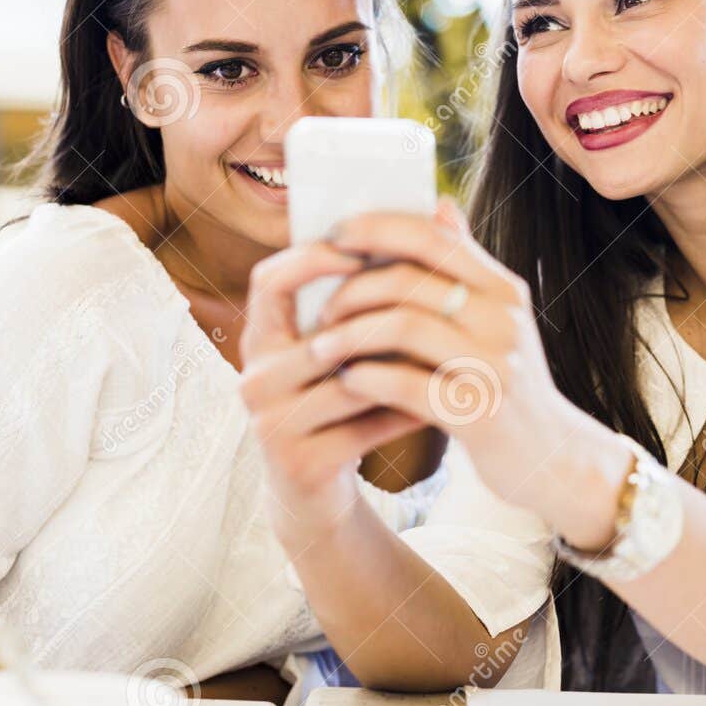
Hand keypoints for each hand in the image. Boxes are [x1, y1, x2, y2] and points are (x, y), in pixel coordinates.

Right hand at [238, 239, 425, 544]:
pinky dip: (406, 412)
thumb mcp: (341, 349)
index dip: (313, 259)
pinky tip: (443, 401)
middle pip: (321, 337)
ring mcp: (271, 424)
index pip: (269, 281)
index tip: (364, 248)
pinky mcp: (298, 464)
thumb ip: (371, 294)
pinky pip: (364, 429)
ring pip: (350, 384)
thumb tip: (440, 213)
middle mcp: (255, 378)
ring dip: (402, 370)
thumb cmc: (339, 402)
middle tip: (436, 305)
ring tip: (450, 354)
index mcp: (261, 339)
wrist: (314, 491)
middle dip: (379, 323)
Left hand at [309, 201, 624, 534]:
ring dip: (350, 334)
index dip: (378, 229)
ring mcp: (496, 367)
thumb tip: (439, 205)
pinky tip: (347, 381)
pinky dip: (367, 378)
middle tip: (323, 308)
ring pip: (403, 327)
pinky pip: (406, 384)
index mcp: (505, 291)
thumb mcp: (499, 320)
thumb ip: (466, 267)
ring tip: (321, 347)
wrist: (553, 456)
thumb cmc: (508, 383)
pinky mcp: (479, 413)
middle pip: (411, 281)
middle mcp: (505, 321)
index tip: (335, 236)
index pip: (435, 238)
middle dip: (353, 289)